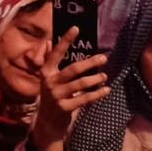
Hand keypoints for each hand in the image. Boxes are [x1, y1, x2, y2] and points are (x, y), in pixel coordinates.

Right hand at [29, 28, 109, 150]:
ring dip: (95, 79)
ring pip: (80, 84)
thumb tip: (48, 42)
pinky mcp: (65, 108)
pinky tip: (106, 90)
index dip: (65, 40)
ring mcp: (57, 95)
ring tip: (105, 76)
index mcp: (46, 72)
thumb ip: (49, 60)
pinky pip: (85, 99)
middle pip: (73, 69)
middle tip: (103, 58)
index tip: (76, 28)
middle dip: (90, 63)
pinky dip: (97, 94)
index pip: (56, 53)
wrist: (46, 122)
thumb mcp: (47, 78)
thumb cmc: (50, 95)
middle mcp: (50, 82)